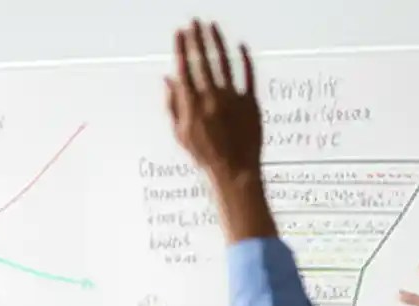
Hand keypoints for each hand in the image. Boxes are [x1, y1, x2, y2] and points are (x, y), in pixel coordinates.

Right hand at [164, 19, 261, 182]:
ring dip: (217, 42)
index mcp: (192, 105)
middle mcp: (211, 97)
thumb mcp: (180, 133)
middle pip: (203, 60)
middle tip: (194, 21)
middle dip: (197, 38)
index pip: (185, 68)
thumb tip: (167, 78)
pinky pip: (248, 75)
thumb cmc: (204, 155)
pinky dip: (245, 59)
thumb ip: (172, 104)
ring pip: (224, 62)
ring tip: (212, 26)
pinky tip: (240, 46)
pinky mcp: (250, 102)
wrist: (234, 171)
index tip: (179, 32)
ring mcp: (232, 98)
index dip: (181, 48)